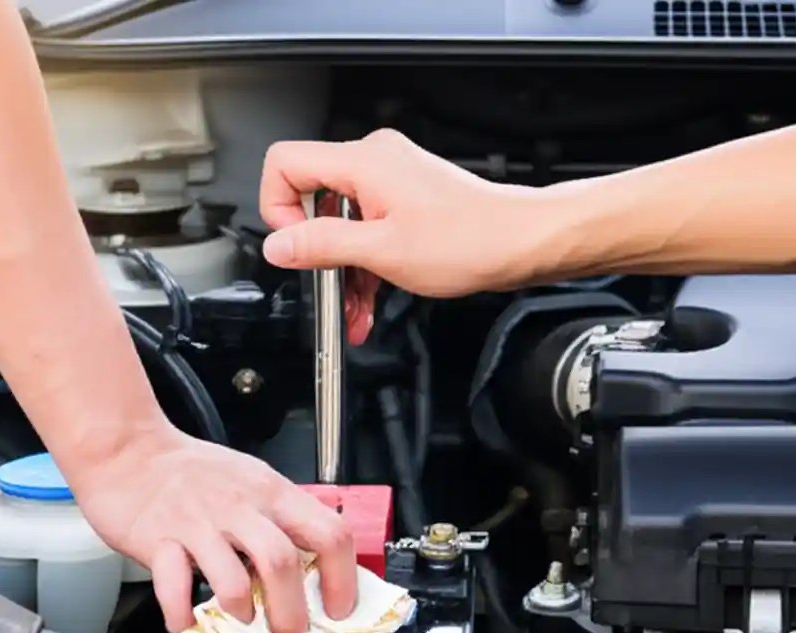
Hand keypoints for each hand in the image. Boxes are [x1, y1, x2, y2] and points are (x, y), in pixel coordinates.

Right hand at [71, 428, 356, 632]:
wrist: (128, 449)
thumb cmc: (190, 471)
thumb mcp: (251, 481)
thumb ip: (279, 520)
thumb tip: (314, 569)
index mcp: (271, 493)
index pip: (328, 533)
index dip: (343, 578)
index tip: (339, 608)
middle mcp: (239, 506)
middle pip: (283, 564)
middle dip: (291, 612)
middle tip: (288, 631)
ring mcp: (198, 523)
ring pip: (235, 579)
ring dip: (243, 614)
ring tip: (241, 621)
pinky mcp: (159, 539)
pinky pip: (174, 585)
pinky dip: (183, 613)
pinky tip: (187, 619)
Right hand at [260, 129, 551, 341]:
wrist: (519, 242)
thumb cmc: (469, 240)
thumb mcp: (382, 251)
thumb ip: (321, 245)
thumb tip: (277, 245)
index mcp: (364, 162)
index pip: (285, 162)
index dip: (277, 206)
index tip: (294, 244)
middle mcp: (375, 161)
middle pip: (311, 196)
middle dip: (314, 250)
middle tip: (326, 282)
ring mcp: (391, 178)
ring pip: (339, 220)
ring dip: (341, 267)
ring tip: (352, 307)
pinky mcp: (404, 197)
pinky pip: (365, 226)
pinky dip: (362, 262)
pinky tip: (367, 300)